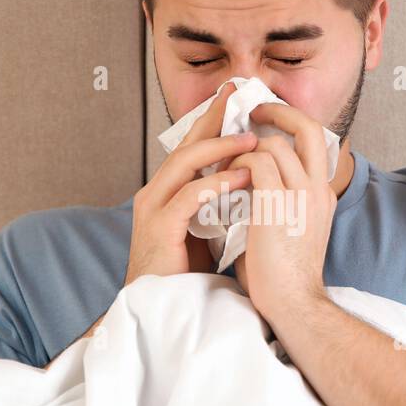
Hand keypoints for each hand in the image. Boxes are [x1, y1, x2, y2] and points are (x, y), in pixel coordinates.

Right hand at [125, 85, 255, 285]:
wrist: (162, 310)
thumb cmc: (185, 273)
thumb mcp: (205, 229)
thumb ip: (219, 203)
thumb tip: (251, 181)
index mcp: (166, 191)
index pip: (191, 147)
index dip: (213, 122)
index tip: (237, 100)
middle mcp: (155, 192)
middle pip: (186, 144)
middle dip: (213, 118)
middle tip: (240, 96)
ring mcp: (154, 208)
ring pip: (186, 163)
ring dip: (221, 148)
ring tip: (252, 139)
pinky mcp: (159, 228)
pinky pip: (190, 196)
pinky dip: (217, 183)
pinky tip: (242, 177)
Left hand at [228, 102, 335, 325]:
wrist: (294, 304)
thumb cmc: (284, 276)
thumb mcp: (291, 229)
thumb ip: (278, 202)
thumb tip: (249, 186)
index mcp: (323, 194)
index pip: (316, 140)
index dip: (291, 123)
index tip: (266, 121)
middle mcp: (318, 189)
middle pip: (308, 128)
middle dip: (278, 112)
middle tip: (251, 112)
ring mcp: (301, 195)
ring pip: (273, 143)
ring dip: (245, 145)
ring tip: (227, 154)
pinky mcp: (278, 205)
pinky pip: (256, 163)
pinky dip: (237, 164)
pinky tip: (224, 179)